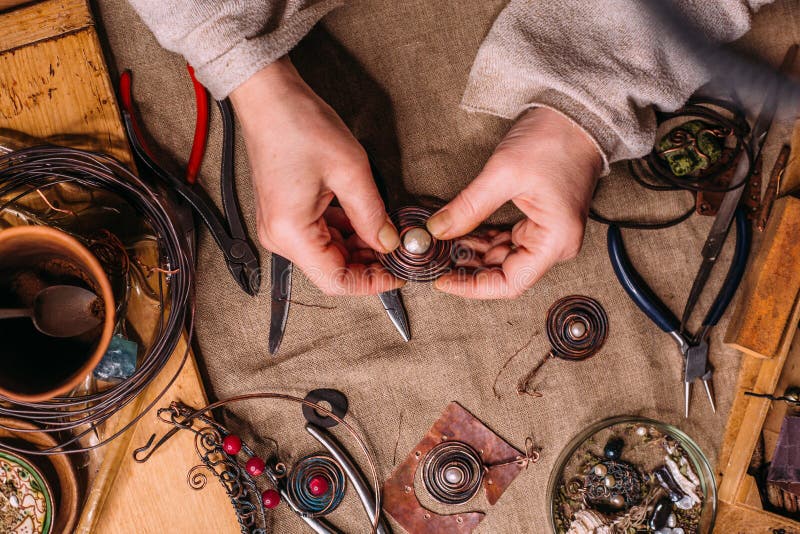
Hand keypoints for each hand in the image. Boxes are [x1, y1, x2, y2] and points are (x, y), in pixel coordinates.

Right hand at [230, 58, 401, 294]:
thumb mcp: (350, 171)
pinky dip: (348, 232)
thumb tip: (390, 243)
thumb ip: (373, 214)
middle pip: (333, 269)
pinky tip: (371, 220)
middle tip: (403, 252)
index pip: (336, 280)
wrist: (268, 96)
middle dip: (370, 264)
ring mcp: (282, 226)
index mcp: (291, 233)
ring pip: (330, 253)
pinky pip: (322, 234)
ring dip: (362, 247)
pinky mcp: (287, 214)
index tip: (399, 274)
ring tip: (392, 233)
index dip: (372, 283)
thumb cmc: (298, 124)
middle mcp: (280, 236)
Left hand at [427, 107, 601, 297]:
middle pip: (505, 272)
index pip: (510, 283)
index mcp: (555, 241)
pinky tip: (458, 233)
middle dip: (467, 267)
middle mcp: (556, 244)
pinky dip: (482, 239)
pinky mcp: (540, 221)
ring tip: (441, 244)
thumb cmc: (555, 139)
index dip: (473, 287)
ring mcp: (548, 233)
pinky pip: (507, 240)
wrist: (577, 113)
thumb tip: (438, 230)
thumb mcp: (504, 174)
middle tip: (434, 257)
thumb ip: (468, 207)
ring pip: (503, 256)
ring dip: (472, 252)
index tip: (443, 280)